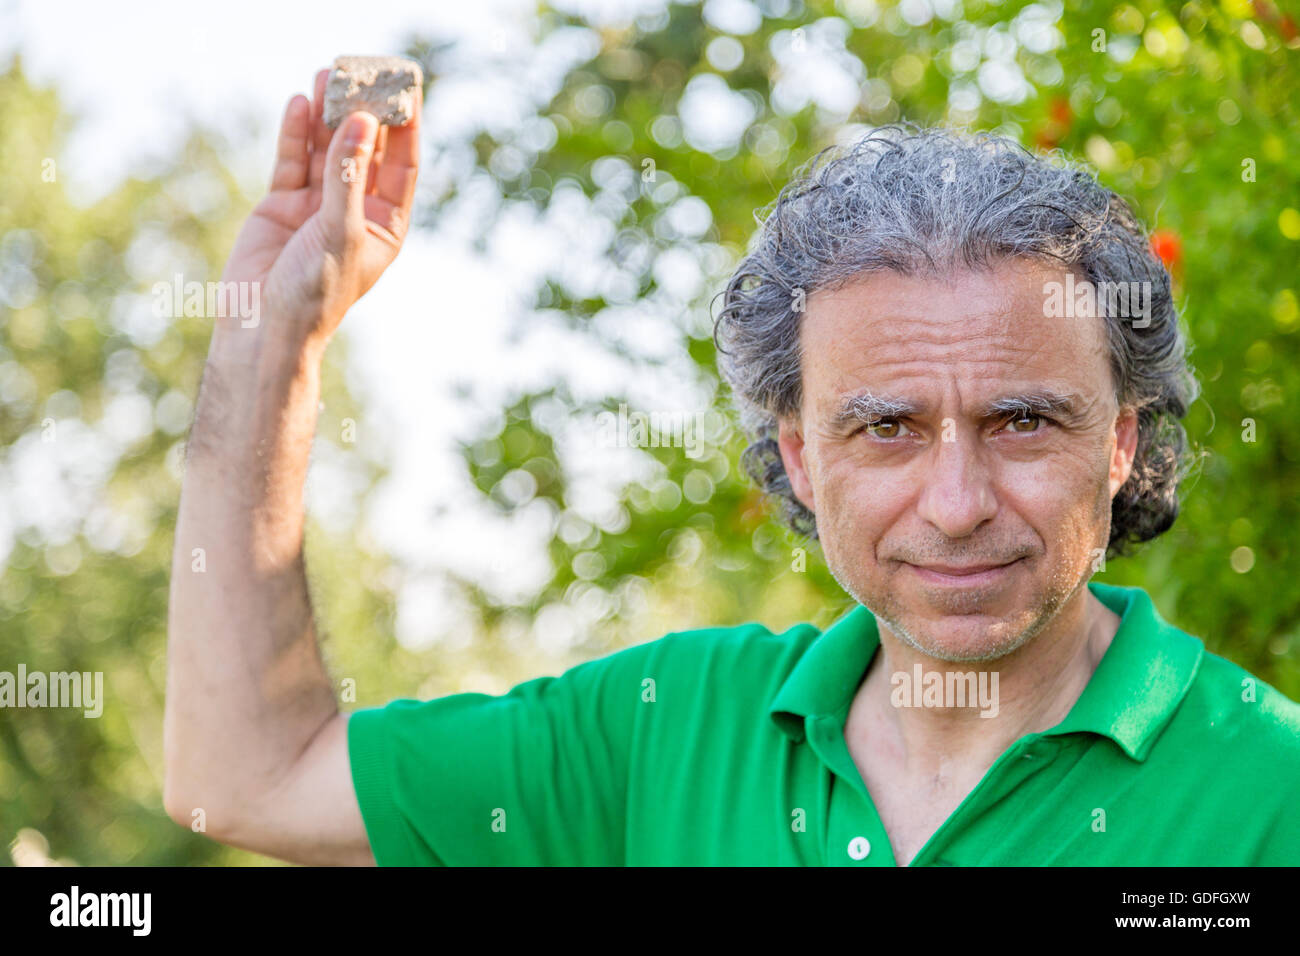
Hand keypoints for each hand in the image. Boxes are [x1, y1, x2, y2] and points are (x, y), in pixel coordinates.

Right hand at [220, 68, 420, 348]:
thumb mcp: (339, 232)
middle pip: (364, 149)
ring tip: (327, 74)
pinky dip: (295, 133)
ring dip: (327, 113)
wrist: (263, 325)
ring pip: (326, 149)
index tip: (408, 89)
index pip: (402, 166)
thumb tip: (362, 123)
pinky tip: (300, 102)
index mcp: (385, 224)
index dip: (406, 128)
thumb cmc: (314, 292)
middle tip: (361, 71)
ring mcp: (318, 205)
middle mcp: (355, 211)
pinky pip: (292, 159)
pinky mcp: (283, 204)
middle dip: (362, 111)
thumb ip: (347, 176)